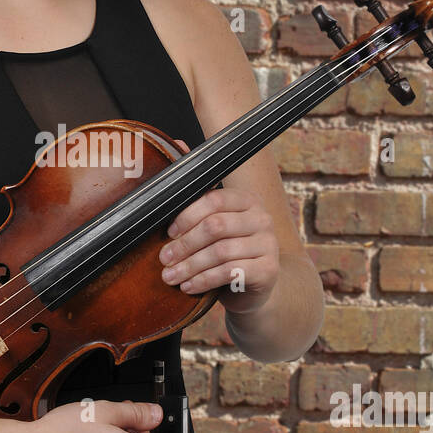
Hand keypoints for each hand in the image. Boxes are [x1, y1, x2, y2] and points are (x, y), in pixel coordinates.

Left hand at [159, 142, 279, 313]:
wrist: (253, 289)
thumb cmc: (225, 251)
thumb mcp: (211, 222)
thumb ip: (195, 190)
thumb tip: (176, 143)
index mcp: (246, 200)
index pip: (214, 200)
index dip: (186, 216)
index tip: (167, 233)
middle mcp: (262, 217)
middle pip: (216, 226)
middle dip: (184, 244)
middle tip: (163, 259)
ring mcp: (268, 244)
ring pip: (220, 252)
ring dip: (190, 266)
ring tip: (170, 276)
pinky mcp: (269, 270)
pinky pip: (231, 272)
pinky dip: (204, 280)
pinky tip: (189, 286)